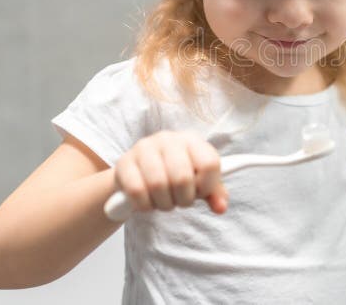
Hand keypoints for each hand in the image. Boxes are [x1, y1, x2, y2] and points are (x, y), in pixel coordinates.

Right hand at [114, 130, 228, 213]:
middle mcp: (169, 139)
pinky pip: (136, 191)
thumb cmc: (173, 176)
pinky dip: (144, 205)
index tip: (199, 192)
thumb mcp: (197, 182)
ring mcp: (144, 148)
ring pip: (158, 184)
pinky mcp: (124, 162)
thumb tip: (221, 207)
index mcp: (192, 140)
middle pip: (183, 177)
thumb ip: (214, 193)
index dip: (207, 186)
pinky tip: (147, 202)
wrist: (136, 174)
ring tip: (164, 202)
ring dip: (164, 203)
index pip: (210, 163)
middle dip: (183, 199)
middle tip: (180, 201)